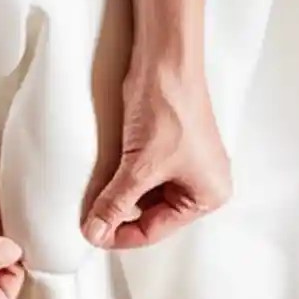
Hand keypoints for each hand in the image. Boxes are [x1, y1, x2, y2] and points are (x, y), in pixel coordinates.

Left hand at [82, 67, 230, 248]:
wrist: (165, 63)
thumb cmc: (169, 112)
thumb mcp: (139, 167)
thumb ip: (116, 203)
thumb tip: (94, 232)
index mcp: (209, 196)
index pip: (158, 230)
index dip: (122, 235)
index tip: (92, 235)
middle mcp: (203, 184)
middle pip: (153, 215)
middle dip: (121, 215)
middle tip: (89, 218)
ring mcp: (187, 166)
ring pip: (145, 196)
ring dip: (120, 197)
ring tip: (96, 196)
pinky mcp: (170, 149)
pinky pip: (144, 176)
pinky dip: (124, 180)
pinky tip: (105, 179)